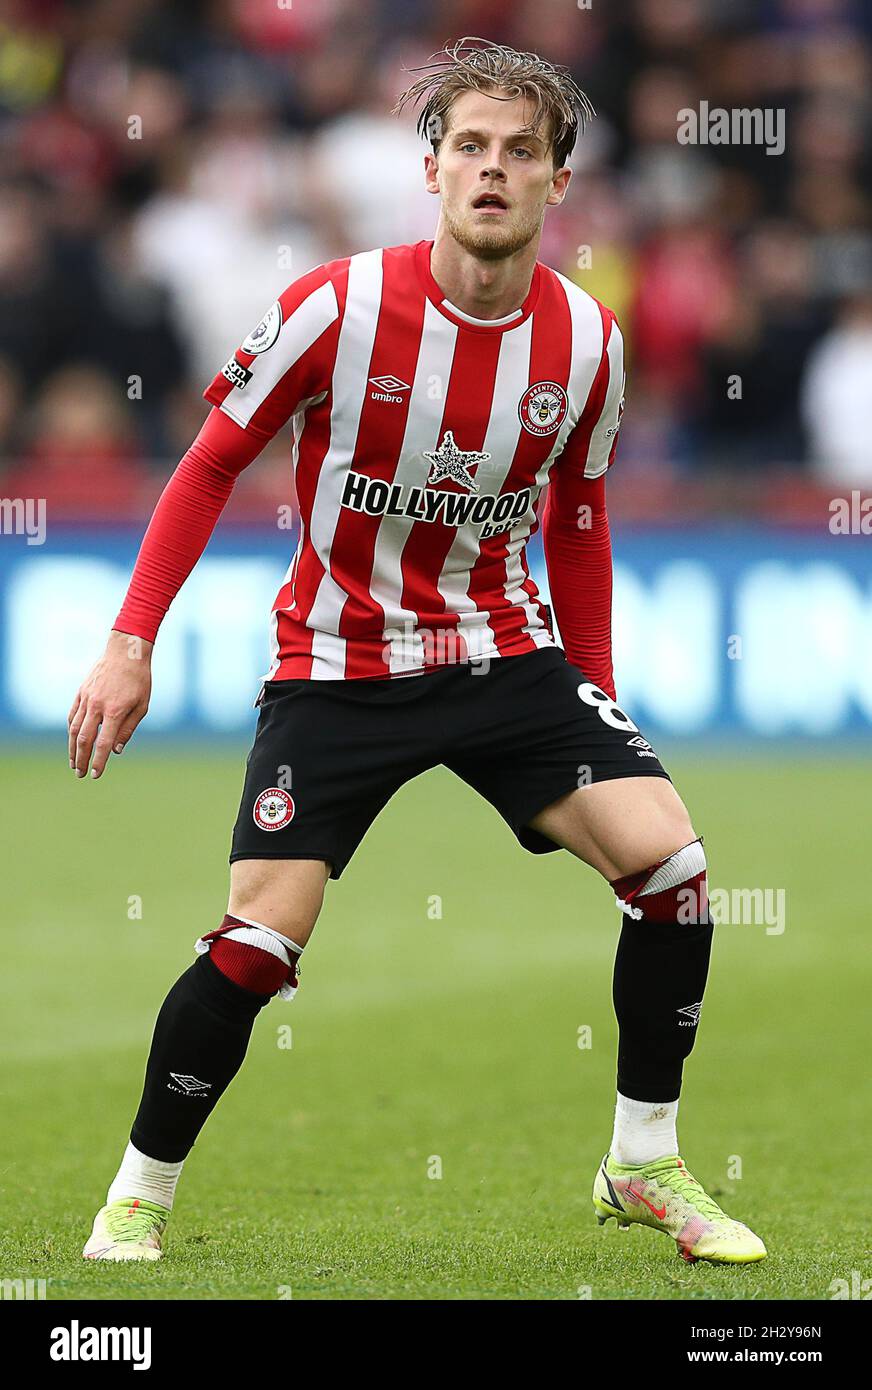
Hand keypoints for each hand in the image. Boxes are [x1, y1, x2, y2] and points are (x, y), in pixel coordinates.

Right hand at [68, 630, 152, 778]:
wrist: (125, 652)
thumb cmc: (139, 680)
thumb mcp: (142, 706)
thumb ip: (128, 729)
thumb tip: (116, 750)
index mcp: (115, 711)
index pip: (103, 743)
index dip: (98, 761)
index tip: (96, 775)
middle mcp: (97, 706)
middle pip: (84, 739)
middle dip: (82, 759)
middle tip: (80, 774)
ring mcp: (87, 698)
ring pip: (74, 729)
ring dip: (73, 748)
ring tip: (74, 762)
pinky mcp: (81, 692)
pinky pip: (72, 715)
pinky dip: (71, 730)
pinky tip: (73, 740)